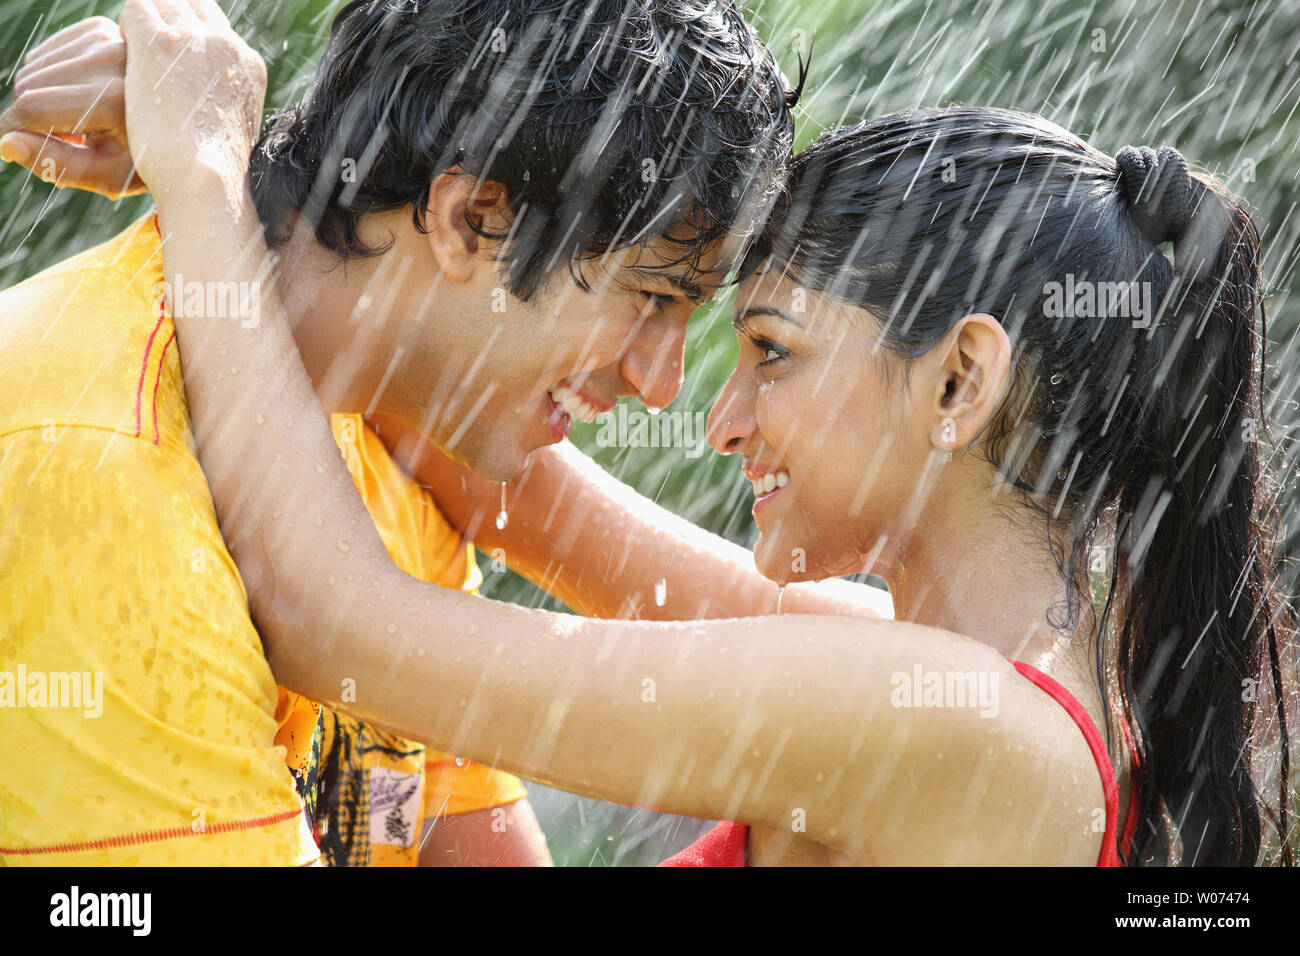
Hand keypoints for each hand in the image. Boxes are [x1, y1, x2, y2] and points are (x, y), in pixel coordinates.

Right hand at [0, 17, 143, 197]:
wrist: (191, 128)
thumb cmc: (151, 160)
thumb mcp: (109, 175)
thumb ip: (56, 163)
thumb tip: (7, 143)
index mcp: (115, 99)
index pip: (33, 107)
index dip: (13, 130)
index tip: (10, 146)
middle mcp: (112, 59)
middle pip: (30, 86)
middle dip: (32, 118)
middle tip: (69, 141)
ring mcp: (109, 38)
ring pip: (35, 67)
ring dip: (44, 98)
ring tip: (83, 123)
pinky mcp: (102, 29)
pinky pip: (48, 53)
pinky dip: (54, 78)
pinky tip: (84, 98)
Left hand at [117, 0, 265, 204]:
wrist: (206, 179)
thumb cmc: (215, 177)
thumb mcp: (232, 136)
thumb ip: (221, 109)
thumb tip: (204, 114)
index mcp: (248, 67)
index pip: (217, 28)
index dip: (192, 32)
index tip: (174, 52)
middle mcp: (226, 46)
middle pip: (191, 6)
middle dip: (169, 17)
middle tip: (147, 46)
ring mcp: (193, 41)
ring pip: (163, 3)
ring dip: (145, 23)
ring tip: (130, 51)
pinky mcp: (159, 43)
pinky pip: (136, 10)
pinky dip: (125, 27)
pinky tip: (120, 56)